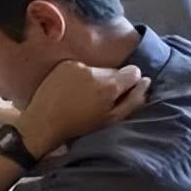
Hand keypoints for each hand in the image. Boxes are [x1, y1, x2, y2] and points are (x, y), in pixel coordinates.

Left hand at [17, 61, 150, 157]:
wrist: (44, 122)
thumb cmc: (80, 125)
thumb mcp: (112, 119)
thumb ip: (134, 100)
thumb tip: (146, 81)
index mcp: (109, 85)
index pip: (133, 71)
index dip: (130, 83)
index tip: (120, 94)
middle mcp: (93, 70)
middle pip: (114, 71)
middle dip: (111, 82)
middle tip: (98, 100)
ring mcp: (77, 66)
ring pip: (97, 69)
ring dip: (95, 80)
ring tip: (83, 97)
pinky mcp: (64, 64)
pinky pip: (81, 68)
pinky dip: (80, 76)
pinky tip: (72, 91)